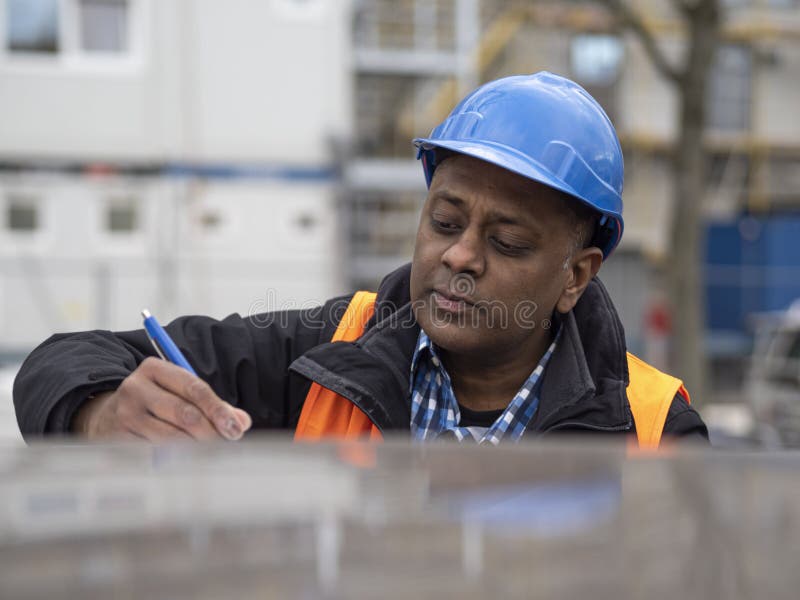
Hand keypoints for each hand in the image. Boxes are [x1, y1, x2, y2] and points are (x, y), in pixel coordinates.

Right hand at [72, 357, 251, 441]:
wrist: (103, 416)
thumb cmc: (154, 403)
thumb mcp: (179, 393)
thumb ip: (212, 405)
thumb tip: (242, 422)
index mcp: (155, 369)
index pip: (195, 388)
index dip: (219, 410)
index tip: (236, 428)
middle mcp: (136, 387)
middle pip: (185, 413)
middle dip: (210, 432)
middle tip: (226, 444)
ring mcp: (125, 413)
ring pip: (171, 437)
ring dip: (195, 448)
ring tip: (209, 453)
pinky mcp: (117, 438)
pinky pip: (155, 453)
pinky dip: (175, 459)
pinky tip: (186, 462)